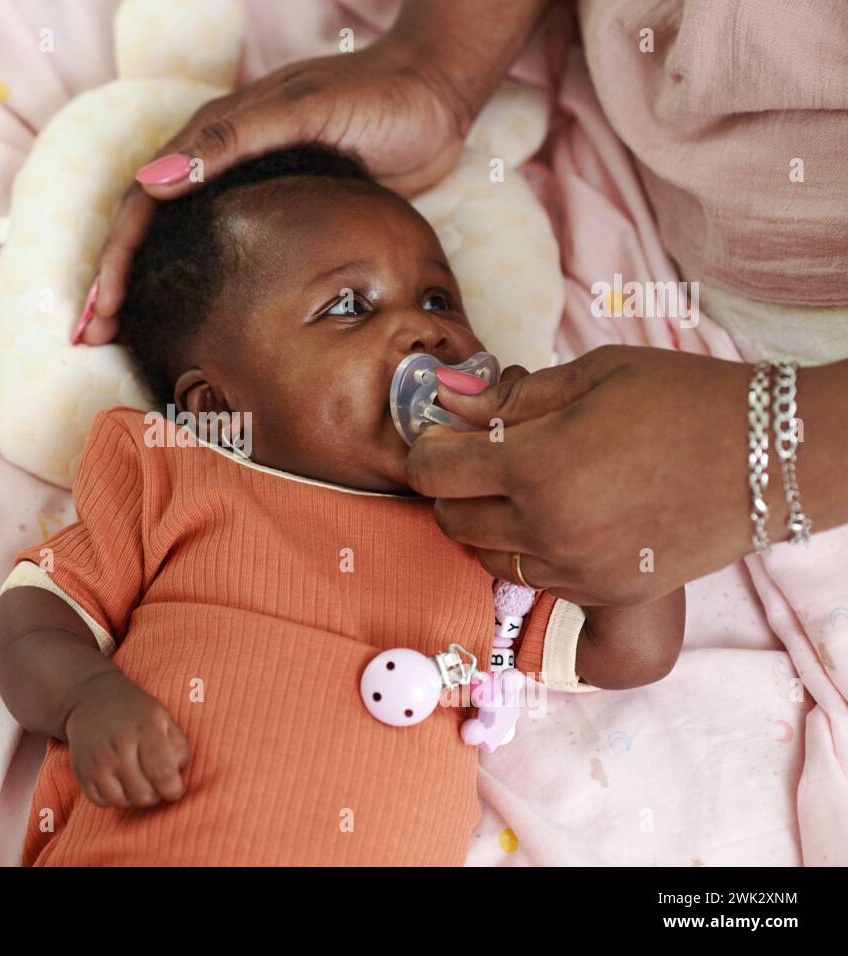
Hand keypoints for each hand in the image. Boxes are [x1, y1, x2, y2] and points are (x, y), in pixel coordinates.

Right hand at [63, 670, 191, 807]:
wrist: (90, 699)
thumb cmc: (134, 712)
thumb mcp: (163, 718)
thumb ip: (178, 747)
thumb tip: (177, 775)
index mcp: (144, 730)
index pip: (163, 774)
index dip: (173, 789)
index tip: (175, 789)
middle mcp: (118, 747)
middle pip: (144, 794)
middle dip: (155, 794)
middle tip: (154, 782)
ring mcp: (97, 761)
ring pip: (124, 802)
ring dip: (135, 797)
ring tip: (136, 780)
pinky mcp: (82, 772)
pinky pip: (103, 802)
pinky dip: (114, 798)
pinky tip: (118, 781)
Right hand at [74, 34, 468, 344]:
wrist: (432, 97)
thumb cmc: (373, 99)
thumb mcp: (303, 111)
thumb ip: (232, 141)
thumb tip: (154, 179)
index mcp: (212, 135)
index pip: (143, 200)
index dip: (117, 258)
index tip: (102, 310)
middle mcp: (217, 163)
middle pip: (148, 226)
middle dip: (117, 282)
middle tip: (97, 336)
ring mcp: (244, 190)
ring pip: (178, 243)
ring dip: (147, 287)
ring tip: (125, 335)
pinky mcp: (278, 213)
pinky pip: (219, 252)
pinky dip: (193, 284)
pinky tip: (192, 316)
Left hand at [405, 346, 756, 605]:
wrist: (770, 457)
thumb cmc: (681, 400)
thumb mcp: (592, 375)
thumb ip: (510, 397)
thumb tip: (446, 400)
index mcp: (536, 466)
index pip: (432, 472)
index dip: (425, 448)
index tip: (439, 432)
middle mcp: (548, 528)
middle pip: (451, 520)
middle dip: (449, 487)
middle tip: (476, 456)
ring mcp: (576, 569)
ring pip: (488, 555)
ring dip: (487, 522)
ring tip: (523, 484)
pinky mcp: (604, 593)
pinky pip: (536, 576)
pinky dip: (529, 549)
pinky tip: (562, 514)